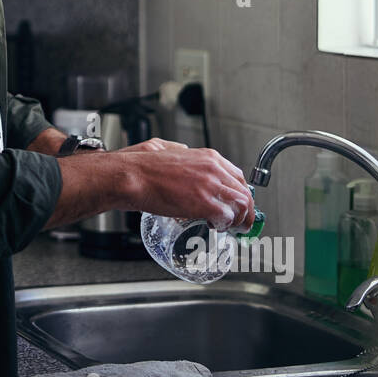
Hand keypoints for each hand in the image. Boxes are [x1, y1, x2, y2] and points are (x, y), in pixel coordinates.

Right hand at [118, 138, 255, 232]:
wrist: (131, 176)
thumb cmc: (142, 166)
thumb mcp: (165, 147)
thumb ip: (178, 150)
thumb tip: (182, 152)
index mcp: (207, 157)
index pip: (237, 176)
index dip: (240, 193)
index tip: (237, 203)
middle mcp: (213, 169)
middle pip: (244, 192)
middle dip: (245, 210)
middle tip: (240, 223)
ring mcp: (210, 186)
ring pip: (241, 205)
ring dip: (239, 220)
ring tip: (232, 229)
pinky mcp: (203, 203)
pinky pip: (226, 217)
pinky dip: (225, 225)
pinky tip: (216, 227)